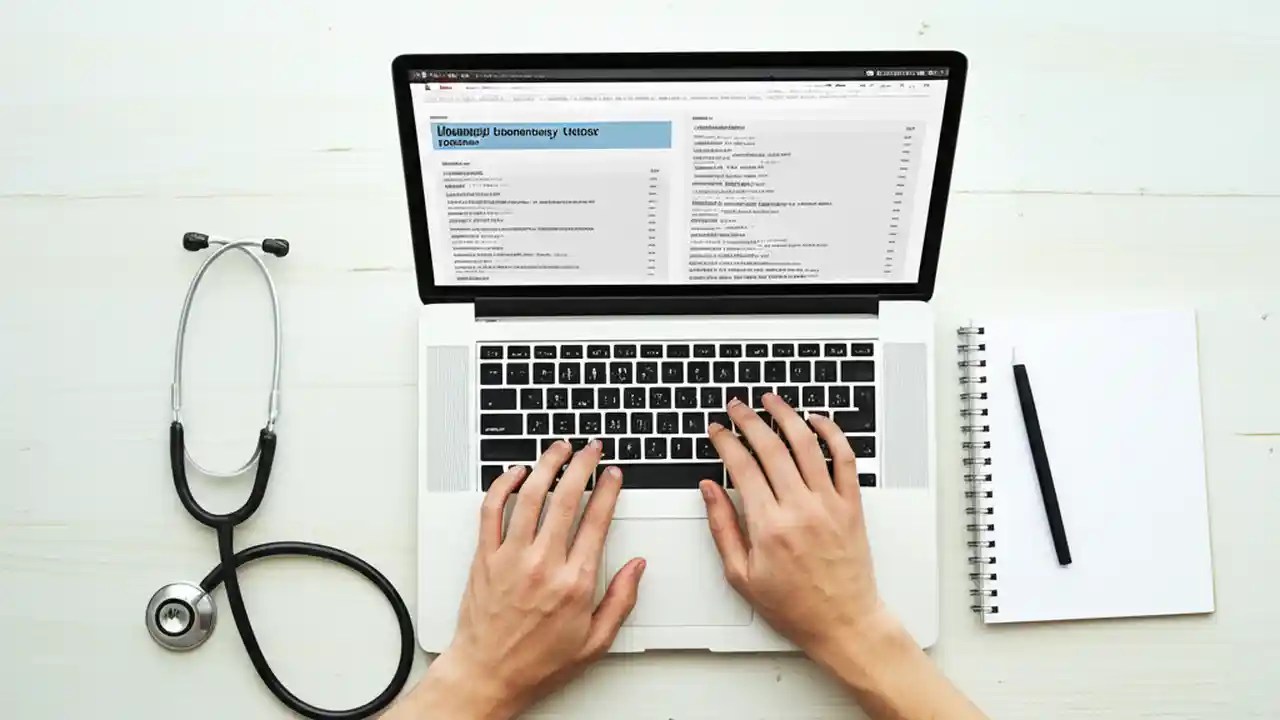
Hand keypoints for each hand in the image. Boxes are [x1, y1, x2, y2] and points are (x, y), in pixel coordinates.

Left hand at [389, 440, 643, 719]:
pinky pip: (491, 510)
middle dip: (582, 465)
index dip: (608, 489)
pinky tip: (513, 472)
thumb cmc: (537, 663)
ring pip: (529, 496)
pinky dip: (501, 485)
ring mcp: (511, 558)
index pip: (597, 520)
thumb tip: (637, 567)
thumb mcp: (595, 642)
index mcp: (575, 582)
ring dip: (546, 465)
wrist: (488, 675)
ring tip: (558, 448)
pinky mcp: (485, 558)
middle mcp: (543, 564)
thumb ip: (621, 600)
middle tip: (591, 449)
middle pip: (566, 498)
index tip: (613, 474)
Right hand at [700, 395, 893, 662]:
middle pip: (771, 447)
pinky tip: (817, 420)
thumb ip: (722, 527)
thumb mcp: (741, 575)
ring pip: (807, 444)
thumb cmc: (794, 606)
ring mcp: (829, 504)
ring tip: (771, 400)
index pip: (742, 467)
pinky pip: (844, 459)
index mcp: (769, 526)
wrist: (844, 622)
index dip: (725, 441)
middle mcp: (800, 509)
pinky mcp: (852, 505)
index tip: (716, 431)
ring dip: (786, 415)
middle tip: (736, 406)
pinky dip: (831, 433)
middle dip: (748, 419)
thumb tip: (709, 490)